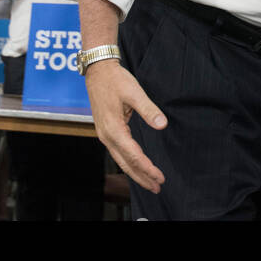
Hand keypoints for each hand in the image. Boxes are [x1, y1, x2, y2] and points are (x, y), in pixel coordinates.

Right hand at [85, 61, 166, 192]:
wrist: (98, 72)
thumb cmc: (115, 80)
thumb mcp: (134, 92)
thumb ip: (149, 109)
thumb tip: (162, 124)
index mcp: (114, 129)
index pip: (134, 155)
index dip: (148, 168)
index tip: (160, 177)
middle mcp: (107, 136)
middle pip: (126, 163)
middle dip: (142, 177)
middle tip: (157, 188)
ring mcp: (105, 135)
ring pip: (121, 160)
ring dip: (135, 172)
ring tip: (149, 182)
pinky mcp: (106, 131)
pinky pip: (118, 153)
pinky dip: (128, 163)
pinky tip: (136, 166)